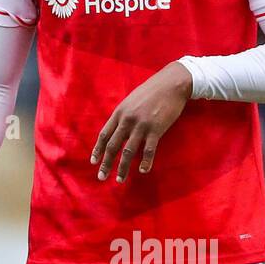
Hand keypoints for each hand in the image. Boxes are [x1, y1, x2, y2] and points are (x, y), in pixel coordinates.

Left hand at [91, 60, 192, 182]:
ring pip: (128, 151)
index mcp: (120, 112)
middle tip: (102, 177)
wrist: (171, 84)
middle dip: (106, 163)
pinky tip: (143, 171)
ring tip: (120, 179)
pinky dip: (145, 162)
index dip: (98, 150)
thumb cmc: (152, 91)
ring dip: (123, 168)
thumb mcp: (131, 101)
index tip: (93, 162)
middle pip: (113, 146)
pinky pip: (148, 150)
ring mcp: (141, 125)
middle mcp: (127, 120)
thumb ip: (123, 116)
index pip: (104, 134)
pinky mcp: (156, 130)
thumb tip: (117, 130)